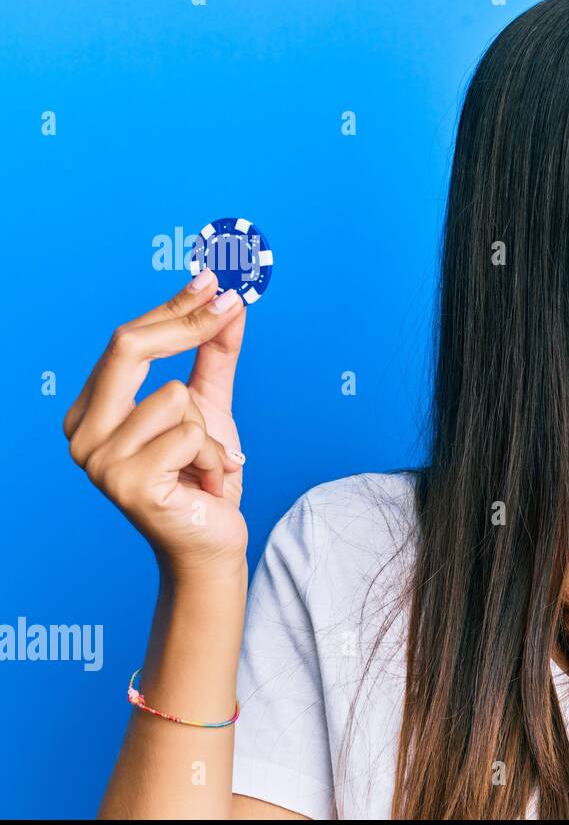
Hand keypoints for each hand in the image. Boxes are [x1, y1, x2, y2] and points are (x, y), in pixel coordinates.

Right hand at [64, 272, 250, 575]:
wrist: (212, 543)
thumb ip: (213, 356)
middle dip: (187, 323)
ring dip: (208, 432)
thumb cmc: (204, 476)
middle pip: (129, 348)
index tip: (213, 281)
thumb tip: (227, 301)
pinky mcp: (128, 483)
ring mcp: (98, 461)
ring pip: (175, 397)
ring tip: (203, 464)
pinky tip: (204, 484)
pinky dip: (214, 458)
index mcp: (92, 410)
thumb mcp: (211, 408)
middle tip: (230, 303)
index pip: (127, 342)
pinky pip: (190, 435)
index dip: (172, 308)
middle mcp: (82, 433)